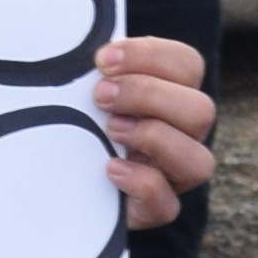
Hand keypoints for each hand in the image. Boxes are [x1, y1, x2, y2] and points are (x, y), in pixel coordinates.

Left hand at [91, 34, 215, 229]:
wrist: (57, 178)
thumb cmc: (75, 118)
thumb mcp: (82, 86)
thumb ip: (93, 67)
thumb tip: (84, 47)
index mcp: (172, 94)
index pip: (187, 65)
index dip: (150, 56)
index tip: (102, 60)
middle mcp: (182, 135)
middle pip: (201, 110)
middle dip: (148, 95)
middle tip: (101, 95)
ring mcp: (173, 176)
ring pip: (200, 161)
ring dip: (154, 137)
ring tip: (110, 129)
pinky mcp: (153, 210)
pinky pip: (167, 206)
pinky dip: (141, 183)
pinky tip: (110, 168)